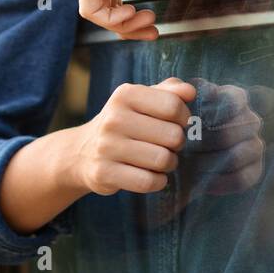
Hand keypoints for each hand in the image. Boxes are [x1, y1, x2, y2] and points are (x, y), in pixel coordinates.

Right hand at [71, 77, 195, 195]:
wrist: (83, 151)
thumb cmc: (125, 122)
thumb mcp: (143, 100)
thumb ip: (169, 91)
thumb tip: (190, 92)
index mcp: (125, 95)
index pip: (173, 105)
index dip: (184, 117)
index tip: (178, 122)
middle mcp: (113, 118)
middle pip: (172, 135)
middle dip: (178, 143)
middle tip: (168, 144)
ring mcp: (106, 147)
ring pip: (162, 160)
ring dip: (169, 163)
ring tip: (161, 160)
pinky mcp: (103, 173)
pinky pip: (147, 182)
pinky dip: (158, 181)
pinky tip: (153, 175)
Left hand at [79, 0, 189, 39]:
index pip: (110, 0)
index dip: (128, 18)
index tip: (152, 23)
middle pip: (104, 10)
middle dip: (129, 28)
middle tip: (153, 33)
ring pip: (97, 14)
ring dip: (125, 25)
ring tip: (148, 19)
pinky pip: (91, 11)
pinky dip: (112, 19)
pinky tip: (131, 11)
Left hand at [179, 80, 273, 196]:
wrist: (172, 155)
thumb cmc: (172, 124)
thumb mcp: (166, 103)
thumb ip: (172, 90)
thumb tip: (189, 91)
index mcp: (234, 99)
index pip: (234, 100)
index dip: (212, 112)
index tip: (188, 122)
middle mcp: (250, 120)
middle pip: (236, 129)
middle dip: (206, 141)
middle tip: (183, 148)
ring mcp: (255, 145)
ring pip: (238, 155)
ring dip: (210, 162)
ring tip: (188, 166)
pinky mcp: (254, 170)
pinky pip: (242, 178)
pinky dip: (218, 182)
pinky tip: (199, 182)